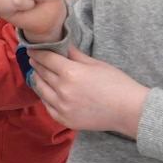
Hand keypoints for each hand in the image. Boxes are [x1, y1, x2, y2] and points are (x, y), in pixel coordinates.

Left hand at [27, 45, 149, 136]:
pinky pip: (47, 106)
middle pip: (42, 73)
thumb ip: (74, 54)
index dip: (37, 52)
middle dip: (36, 64)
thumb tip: (61, 42)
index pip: (46, 59)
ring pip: (41, 89)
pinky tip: (46, 91)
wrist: (130, 111)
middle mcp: (63, 90)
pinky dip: (45, 97)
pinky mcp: (65, 120)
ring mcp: (62, 107)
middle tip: (33, 58)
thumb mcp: (95, 64)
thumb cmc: (117, 84)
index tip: (31, 49)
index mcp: (71, 73)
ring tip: (37, 73)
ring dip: (37, 79)